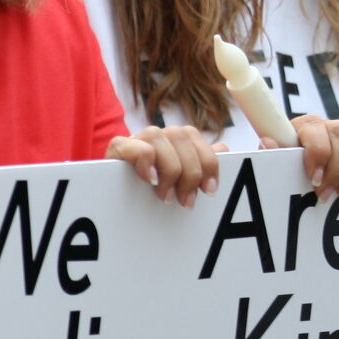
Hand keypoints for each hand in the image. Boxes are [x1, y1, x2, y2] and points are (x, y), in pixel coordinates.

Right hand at [106, 126, 228, 207]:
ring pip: (159, 136)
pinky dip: (145, 162)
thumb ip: (199, 165)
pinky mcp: (116, 149)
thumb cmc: (152, 194)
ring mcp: (136, 139)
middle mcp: (156, 136)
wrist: (114, 203)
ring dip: (169, 170)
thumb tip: (224, 148)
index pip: (195, 136)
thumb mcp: (179, 183)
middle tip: (186, 202)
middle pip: (181, 135)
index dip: (208, 162)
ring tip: (166, 197)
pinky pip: (133, 145)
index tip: (210, 191)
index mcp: (173, 140)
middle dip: (190, 172)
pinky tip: (150, 181)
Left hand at [266, 114, 338, 201]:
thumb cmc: (288, 168)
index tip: (316, 180)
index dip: (319, 154)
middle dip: (338, 169)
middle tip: (329, 196)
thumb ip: (272, 156)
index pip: (314, 132)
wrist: (300, 165)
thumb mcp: (278, 166)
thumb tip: (267, 142)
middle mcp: (326, 124)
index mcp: (303, 127)